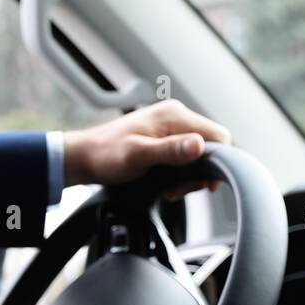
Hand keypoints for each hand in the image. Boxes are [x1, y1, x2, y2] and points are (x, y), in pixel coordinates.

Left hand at [63, 99, 230, 187]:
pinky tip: (167, 181)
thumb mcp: (138, 156)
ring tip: (170, 187)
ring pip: (199, 152)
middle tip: (180, 188)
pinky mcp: (164, 136)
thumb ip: (170, 151)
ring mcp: (170, 125)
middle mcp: (176, 116)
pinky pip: (186, 153)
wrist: (84, 157)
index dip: (217, 162)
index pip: (219, 135)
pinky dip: (181, 170)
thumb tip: (199, 145)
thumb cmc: (106, 155)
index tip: (202, 184)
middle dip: (201, 171)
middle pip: (211, 145)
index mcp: (174, 115)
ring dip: (190, 174)